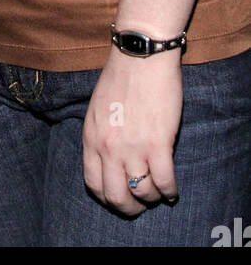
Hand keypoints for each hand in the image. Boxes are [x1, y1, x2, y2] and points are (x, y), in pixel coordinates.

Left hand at [83, 46, 182, 216]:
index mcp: (92, 138)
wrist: (141, 56)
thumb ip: (101, 136)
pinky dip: (170, 191)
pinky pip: (164, 181)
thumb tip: (110, 160)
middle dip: (129, 208)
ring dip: (152, 198)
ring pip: (142, 193)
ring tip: (158, 193)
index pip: (93, 184)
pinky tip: (172, 190)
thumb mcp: (97, 109)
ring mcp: (133, 147)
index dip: (107, 198)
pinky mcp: (158, 143)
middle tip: (140, 206)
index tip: (119, 197)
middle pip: (116, 196)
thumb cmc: (120, 77)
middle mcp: (109, 147)